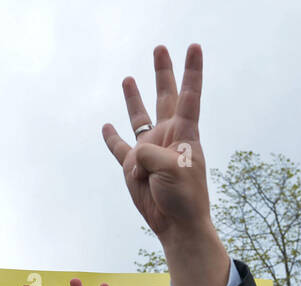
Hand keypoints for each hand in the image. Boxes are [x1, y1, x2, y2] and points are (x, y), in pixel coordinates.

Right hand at [103, 45, 229, 285]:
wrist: (177, 223)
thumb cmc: (184, 195)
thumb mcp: (171, 169)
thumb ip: (149, 154)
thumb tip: (133, 156)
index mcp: (184, 134)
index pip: (189, 96)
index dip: (192, 71)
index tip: (194, 47)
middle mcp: (167, 137)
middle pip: (163, 96)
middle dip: (162, 72)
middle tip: (160, 49)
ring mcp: (150, 151)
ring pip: (138, 117)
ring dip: (133, 98)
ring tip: (128, 78)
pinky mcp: (134, 167)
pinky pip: (120, 148)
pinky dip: (112, 138)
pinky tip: (106, 126)